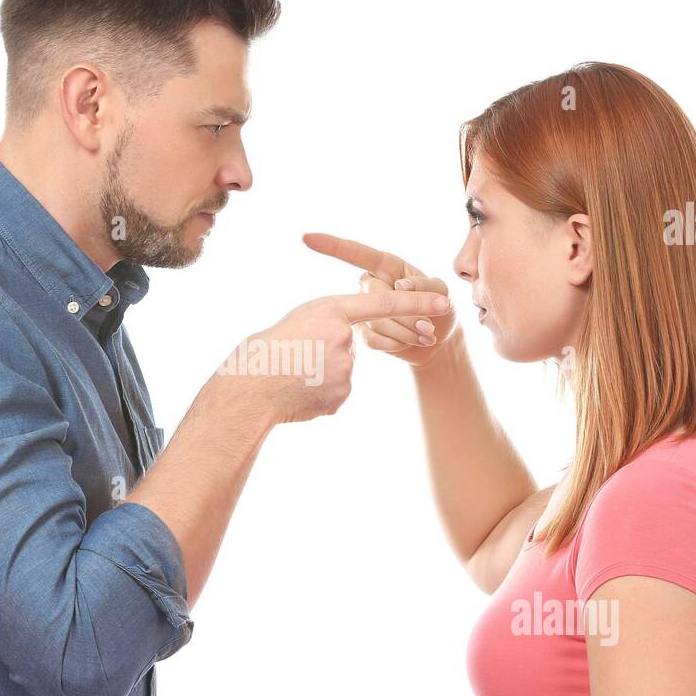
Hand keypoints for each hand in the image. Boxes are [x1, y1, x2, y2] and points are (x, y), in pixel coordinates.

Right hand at [222, 285, 451, 424]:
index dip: (417, 301)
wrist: (251, 386)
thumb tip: (350, 337)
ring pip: (344, 371)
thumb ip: (332, 322)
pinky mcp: (343, 394)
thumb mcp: (301, 319)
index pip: (383, 303)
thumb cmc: (269, 350)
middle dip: (329, 352)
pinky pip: (338, 392)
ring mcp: (345, 368)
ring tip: (294, 376)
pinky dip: (321, 394)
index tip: (445, 300)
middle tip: (300, 357)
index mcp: (332, 311)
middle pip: (353, 344)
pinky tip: (301, 393)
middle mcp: (344, 337)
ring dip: (324, 375)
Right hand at [301, 232, 458, 366]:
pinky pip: (373, 339)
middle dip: (405, 314)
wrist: (437, 342)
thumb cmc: (440, 310)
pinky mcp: (364, 333)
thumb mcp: (440, 292)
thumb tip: (399, 286)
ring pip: (374, 321)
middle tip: (428, 326)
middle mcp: (370, 285)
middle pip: (374, 297)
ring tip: (426, 335)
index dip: (332, 246)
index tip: (306, 238)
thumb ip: (424, 286)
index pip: (355, 253)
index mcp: (384, 266)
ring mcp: (363, 311)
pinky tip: (412, 343)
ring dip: (405, 331)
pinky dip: (397, 344)